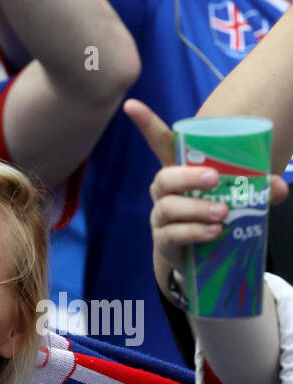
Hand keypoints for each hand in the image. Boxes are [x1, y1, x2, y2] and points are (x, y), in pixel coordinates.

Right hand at [127, 99, 289, 274]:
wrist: (202, 254)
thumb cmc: (215, 213)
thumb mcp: (236, 196)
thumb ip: (257, 189)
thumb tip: (278, 188)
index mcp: (179, 171)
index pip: (160, 144)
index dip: (146, 124)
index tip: (131, 104)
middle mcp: (164, 192)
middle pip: (164, 178)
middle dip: (187, 177)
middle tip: (214, 179)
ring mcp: (160, 216)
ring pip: (168, 207)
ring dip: (196, 209)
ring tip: (222, 213)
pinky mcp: (163, 240)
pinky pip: (172, 234)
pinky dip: (195, 232)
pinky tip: (214, 231)